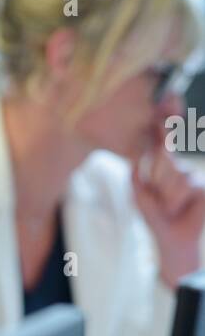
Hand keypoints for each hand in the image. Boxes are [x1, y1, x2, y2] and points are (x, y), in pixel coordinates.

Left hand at [133, 130, 204, 286]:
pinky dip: (176, 201)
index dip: (167, 118)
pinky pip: (187, 186)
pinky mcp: (204, 185)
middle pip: (166, 158)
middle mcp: (180, 165)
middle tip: (160, 199)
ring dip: (166, 196)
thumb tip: (136, 159)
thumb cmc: (155, 215)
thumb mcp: (139, 193)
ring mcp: (194, 174)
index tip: (169, 97)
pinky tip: (179, 209)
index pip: (165, 138)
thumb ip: (137, 175)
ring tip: (169, 207)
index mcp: (164, 164)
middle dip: (158, 180)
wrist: (170, 238)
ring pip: (176, 176)